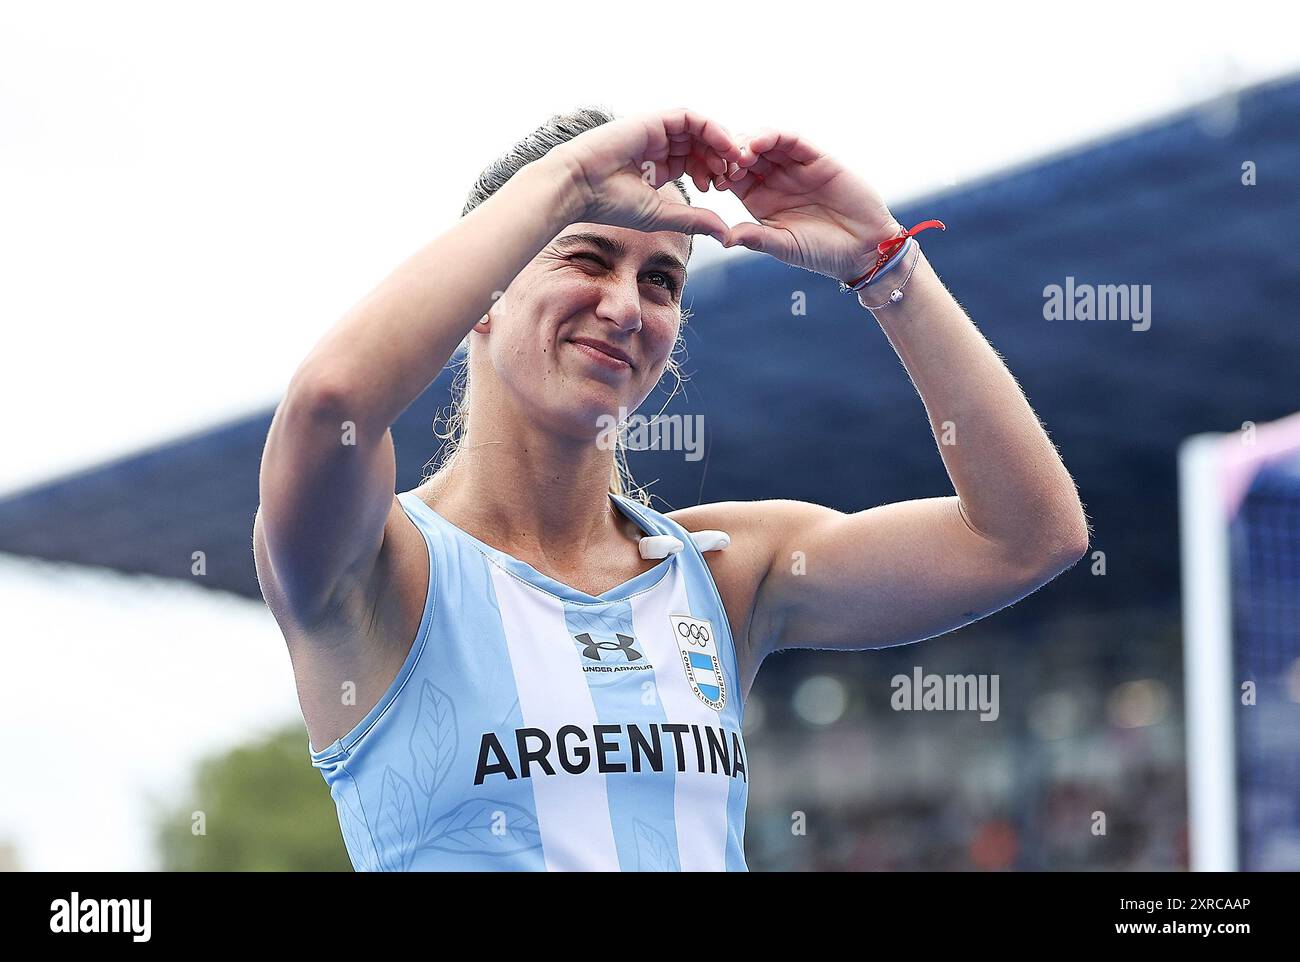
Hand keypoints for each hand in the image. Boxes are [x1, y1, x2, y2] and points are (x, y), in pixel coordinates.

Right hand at [549, 108, 739, 244]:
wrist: (579, 187)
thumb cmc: (610, 204)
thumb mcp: (662, 215)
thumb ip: (694, 220)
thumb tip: (725, 234)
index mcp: (656, 167)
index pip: (693, 162)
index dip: (712, 173)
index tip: (721, 190)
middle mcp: (656, 147)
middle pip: (699, 145)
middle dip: (719, 159)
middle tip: (731, 177)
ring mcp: (655, 131)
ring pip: (698, 130)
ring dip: (719, 144)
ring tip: (731, 163)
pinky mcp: (653, 120)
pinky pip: (690, 118)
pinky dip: (710, 129)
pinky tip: (723, 146)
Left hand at [719, 128, 903, 283]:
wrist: (864, 248)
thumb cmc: (822, 252)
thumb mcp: (784, 247)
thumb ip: (756, 238)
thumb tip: (724, 238)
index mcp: (760, 199)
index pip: (733, 177)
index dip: (720, 174)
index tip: (711, 181)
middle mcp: (775, 179)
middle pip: (746, 155)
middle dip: (730, 154)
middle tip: (721, 163)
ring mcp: (795, 167)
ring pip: (766, 143)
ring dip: (748, 143)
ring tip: (738, 155)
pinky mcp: (816, 158)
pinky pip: (792, 141)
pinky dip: (773, 137)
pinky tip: (758, 144)